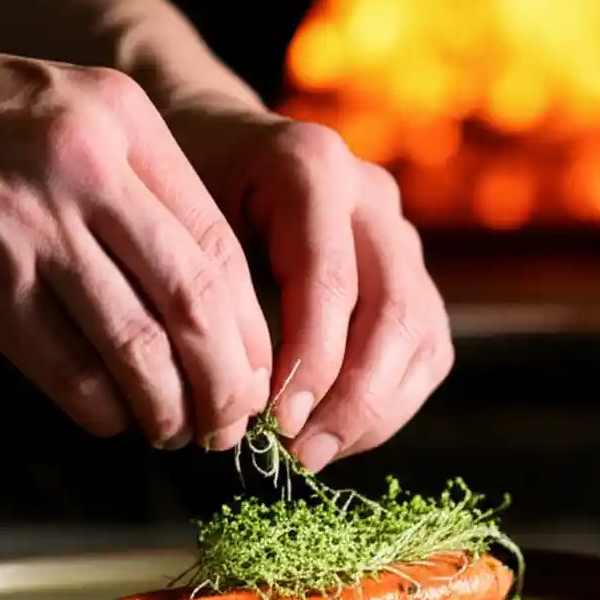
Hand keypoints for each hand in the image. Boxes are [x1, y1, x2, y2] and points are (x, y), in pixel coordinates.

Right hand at [0, 19, 271, 449]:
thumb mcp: (57, 114)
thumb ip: (124, 187)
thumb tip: (182, 292)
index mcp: (123, 123)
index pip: (219, 243)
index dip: (248, 323)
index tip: (252, 369)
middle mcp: (90, 170)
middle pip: (196, 300)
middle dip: (228, 379)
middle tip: (230, 422)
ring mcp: (35, 228)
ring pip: (140, 344)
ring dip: (170, 406)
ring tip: (176, 431)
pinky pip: (69, 367)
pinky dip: (102, 407)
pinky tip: (110, 418)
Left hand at [167, 104, 454, 471]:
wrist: (211, 145)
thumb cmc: (178, 192)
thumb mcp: (174, 224)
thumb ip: (212, 297)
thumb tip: (234, 403)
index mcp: (311, 168)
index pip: (330, 282)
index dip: (310, 364)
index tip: (275, 425)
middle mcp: (370, 194)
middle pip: (395, 311)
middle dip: (353, 399)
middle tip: (300, 454)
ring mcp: (398, 232)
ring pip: (421, 335)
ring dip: (376, 409)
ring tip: (314, 453)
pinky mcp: (410, 272)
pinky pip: (425, 348)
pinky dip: (389, 401)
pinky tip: (335, 432)